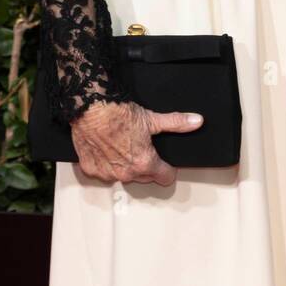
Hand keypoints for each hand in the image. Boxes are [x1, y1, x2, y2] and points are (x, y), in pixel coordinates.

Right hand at [70, 99, 205, 184]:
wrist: (91, 108)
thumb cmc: (118, 113)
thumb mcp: (152, 118)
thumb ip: (176, 123)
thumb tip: (195, 121)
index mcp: (143, 163)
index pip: (164, 177)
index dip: (169, 170)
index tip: (168, 165)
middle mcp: (125, 173)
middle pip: (144, 177)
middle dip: (147, 166)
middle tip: (144, 149)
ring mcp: (106, 173)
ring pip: (123, 176)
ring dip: (126, 166)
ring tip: (125, 147)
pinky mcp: (90, 169)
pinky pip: (103, 172)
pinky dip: (106, 164)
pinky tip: (108, 149)